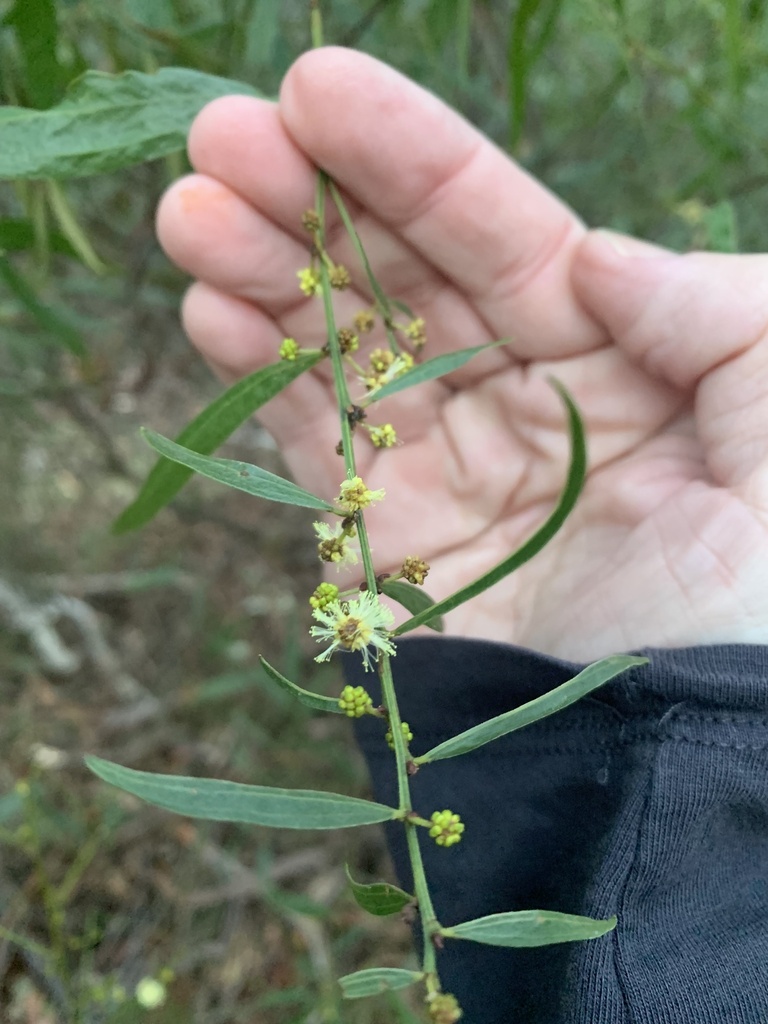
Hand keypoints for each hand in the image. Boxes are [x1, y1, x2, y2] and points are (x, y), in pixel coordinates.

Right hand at [156, 47, 767, 660]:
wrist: (672, 776)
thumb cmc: (754, 623)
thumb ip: (725, 318)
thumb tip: (595, 258)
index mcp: (629, 364)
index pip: (505, 236)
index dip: (412, 160)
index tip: (317, 91)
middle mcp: (536, 404)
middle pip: (406, 280)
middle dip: (314, 204)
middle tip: (219, 138)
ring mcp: (457, 472)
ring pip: (347, 352)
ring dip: (266, 278)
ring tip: (189, 212)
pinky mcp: (394, 546)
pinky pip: (321, 447)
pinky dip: (265, 380)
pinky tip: (212, 313)